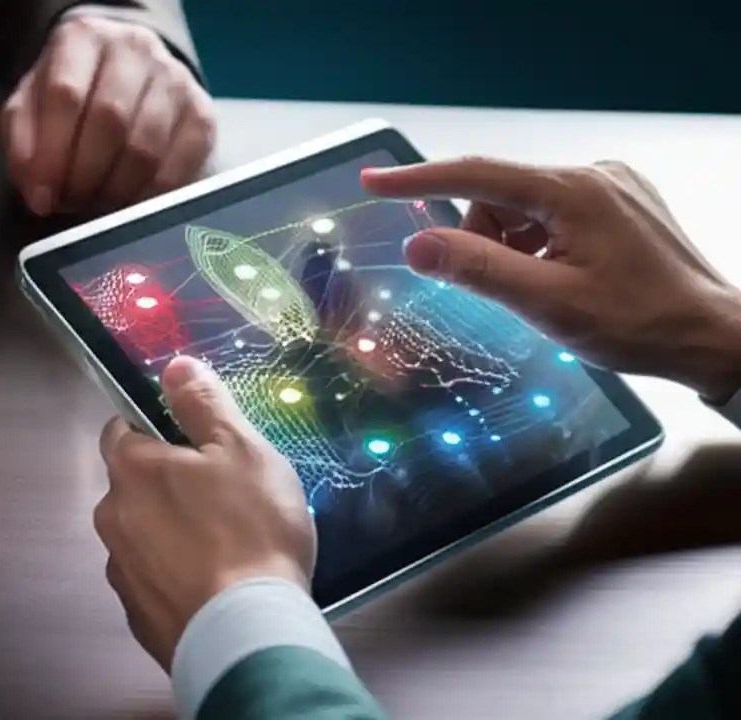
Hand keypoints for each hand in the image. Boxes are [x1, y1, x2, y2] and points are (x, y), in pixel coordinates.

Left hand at [1, 14, 215, 215]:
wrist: (123, 73)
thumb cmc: (72, 94)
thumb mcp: (32, 107)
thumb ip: (23, 144)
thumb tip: (38, 193)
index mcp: (84, 38)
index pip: (66, 95)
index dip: (52, 154)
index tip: (43, 195)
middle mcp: (135, 48)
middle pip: (110, 120)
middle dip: (85, 176)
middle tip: (71, 202)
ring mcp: (175, 78)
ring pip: (146, 147)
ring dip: (116, 191)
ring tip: (97, 205)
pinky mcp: (202, 112)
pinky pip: (182, 164)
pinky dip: (152, 194)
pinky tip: (131, 203)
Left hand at [95, 356, 313, 670]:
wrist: (247, 634)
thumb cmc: (250, 530)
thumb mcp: (242, 449)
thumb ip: (204, 404)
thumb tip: (175, 365)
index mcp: (131, 469)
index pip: (121, 431)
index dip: (154, 430)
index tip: (193, 443)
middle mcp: (111, 518)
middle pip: (132, 487)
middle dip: (166, 486)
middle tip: (222, 496)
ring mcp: (121, 572)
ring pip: (141, 536)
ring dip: (170, 534)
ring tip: (224, 546)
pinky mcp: (138, 616)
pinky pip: (154, 582)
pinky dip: (176, 578)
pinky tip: (214, 585)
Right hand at [362, 158, 740, 400]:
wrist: (712, 338)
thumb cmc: (639, 324)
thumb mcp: (548, 303)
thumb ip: (478, 270)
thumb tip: (416, 245)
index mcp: (573, 192)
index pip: (477, 175)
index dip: (418, 180)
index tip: (373, 182)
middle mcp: (593, 176)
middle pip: (500, 198)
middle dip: (486, 242)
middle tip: (513, 290)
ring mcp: (610, 188)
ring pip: (525, 210)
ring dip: (515, 249)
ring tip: (547, 291)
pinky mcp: (620, 205)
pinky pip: (553, 216)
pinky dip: (540, 247)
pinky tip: (565, 279)